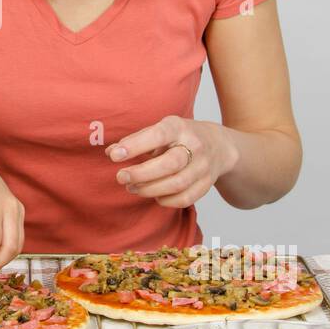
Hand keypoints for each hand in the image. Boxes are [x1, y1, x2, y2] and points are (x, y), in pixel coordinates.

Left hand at [105, 116, 237, 207]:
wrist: (218, 146)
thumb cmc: (180, 137)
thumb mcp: (161, 130)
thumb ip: (136, 141)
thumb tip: (111, 152)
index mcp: (179, 127)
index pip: (158, 135)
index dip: (135, 146)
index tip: (114, 156)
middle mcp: (195, 145)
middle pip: (170, 164)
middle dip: (141, 174)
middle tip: (121, 177)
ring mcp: (204, 166)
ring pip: (177, 184)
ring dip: (149, 189)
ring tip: (131, 187)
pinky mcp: (207, 184)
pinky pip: (185, 198)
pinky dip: (166, 200)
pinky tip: (154, 195)